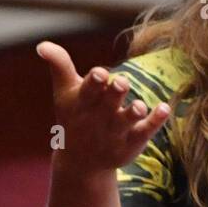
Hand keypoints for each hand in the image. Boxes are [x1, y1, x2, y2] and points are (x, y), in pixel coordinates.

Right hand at [35, 41, 170, 175]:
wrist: (80, 162)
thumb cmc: (74, 116)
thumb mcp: (64, 92)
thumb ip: (59, 65)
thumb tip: (42, 44)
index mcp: (83, 102)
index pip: (88, 90)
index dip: (95, 82)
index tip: (101, 73)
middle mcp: (100, 117)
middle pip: (109, 103)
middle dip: (115, 93)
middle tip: (122, 82)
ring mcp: (116, 132)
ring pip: (128, 121)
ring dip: (134, 112)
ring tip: (141, 106)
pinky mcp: (132, 143)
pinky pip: (146, 131)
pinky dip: (156, 121)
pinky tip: (165, 108)